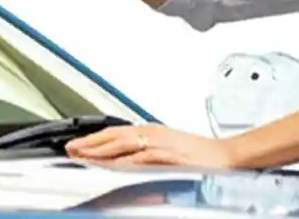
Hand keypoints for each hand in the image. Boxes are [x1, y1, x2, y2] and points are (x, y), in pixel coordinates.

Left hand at [64, 123, 237, 168]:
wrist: (227, 157)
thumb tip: (122, 159)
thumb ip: (145, 151)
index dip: (94, 139)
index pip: (116, 132)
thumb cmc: (200, 155)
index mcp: (152, 131)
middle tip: (71, 149)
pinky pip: (141, 159)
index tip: (76, 145)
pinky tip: (112, 166)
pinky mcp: (169, 157)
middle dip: (91, 144)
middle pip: (115, 136)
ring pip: (124, 146)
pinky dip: (125, 162)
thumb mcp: (167, 147)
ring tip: (83, 156)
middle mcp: (154, 135)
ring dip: (102, 151)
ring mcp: (160, 145)